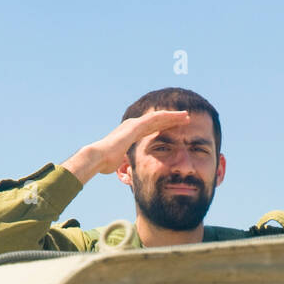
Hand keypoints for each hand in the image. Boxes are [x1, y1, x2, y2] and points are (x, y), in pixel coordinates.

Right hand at [61, 110, 191, 183]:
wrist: (98, 158)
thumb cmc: (105, 162)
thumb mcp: (119, 161)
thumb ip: (124, 160)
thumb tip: (124, 168)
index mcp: (130, 133)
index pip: (151, 128)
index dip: (164, 127)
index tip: (176, 128)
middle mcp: (132, 125)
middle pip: (156, 121)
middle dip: (171, 119)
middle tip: (185, 118)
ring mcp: (134, 124)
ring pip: (158, 117)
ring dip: (173, 116)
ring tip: (186, 116)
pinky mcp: (135, 126)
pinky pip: (155, 119)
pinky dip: (167, 117)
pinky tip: (177, 117)